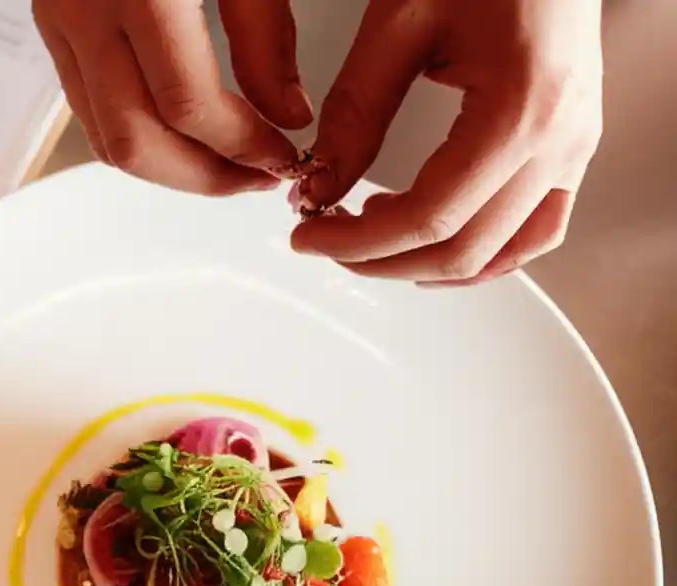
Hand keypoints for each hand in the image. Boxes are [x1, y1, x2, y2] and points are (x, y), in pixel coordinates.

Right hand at [32, 0, 311, 194]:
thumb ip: (267, 36)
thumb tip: (285, 116)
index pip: (188, 105)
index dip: (241, 148)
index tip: (283, 157)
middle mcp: (85, 7)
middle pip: (133, 141)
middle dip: (201, 179)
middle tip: (255, 180)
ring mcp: (57, 17)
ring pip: (101, 137)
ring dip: (166, 168)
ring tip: (225, 165)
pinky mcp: (50, 21)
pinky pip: (86, 106)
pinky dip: (135, 134)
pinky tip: (182, 133)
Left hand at [292, 0, 602, 285]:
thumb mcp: (400, 24)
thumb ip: (356, 111)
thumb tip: (319, 184)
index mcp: (521, 110)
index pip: (429, 217)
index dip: (357, 241)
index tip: (307, 234)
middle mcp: (561, 138)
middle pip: (464, 249)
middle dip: (382, 259)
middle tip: (327, 240)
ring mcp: (576, 146)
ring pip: (503, 251)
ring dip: (430, 263)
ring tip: (370, 237)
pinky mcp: (574, 143)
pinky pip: (536, 228)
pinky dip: (482, 251)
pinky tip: (432, 239)